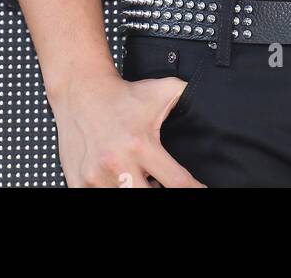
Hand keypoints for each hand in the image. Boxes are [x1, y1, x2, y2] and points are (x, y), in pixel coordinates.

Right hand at [50, 67, 206, 187]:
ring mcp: (95, 177)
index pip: (177, 182)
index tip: (201, 190)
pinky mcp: (79, 183)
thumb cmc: (122, 95)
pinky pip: (100, 197)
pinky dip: (114, 190)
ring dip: (137, 191)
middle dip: (160, 194)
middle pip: (150, 198)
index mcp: (140, 145)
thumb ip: (186, 97)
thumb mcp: (160, 91)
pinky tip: (121, 180)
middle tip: (162, 183)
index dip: (194, 190)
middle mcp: (117, 164)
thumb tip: (211, 100)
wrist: (82, 91)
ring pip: (126, 199)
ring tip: (140, 178)